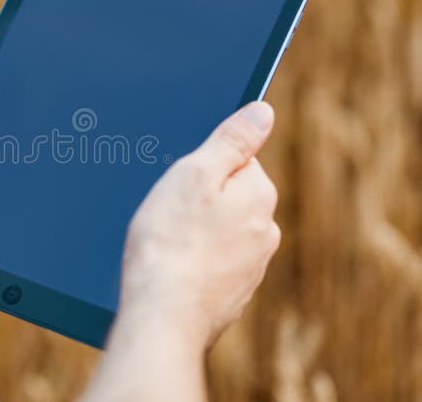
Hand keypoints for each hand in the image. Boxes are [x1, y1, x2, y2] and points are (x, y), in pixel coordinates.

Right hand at [120, 100, 279, 347]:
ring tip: (165, 243)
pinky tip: (171, 268)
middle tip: (166, 213)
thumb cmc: (170, 242)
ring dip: (196, 233)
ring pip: (220, 233)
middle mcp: (265, 231)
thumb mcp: (194, 174)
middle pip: (229, 197)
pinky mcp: (232, 294)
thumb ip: (232, 140)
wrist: (163, 316)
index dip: (201, 165)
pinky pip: (212, 264)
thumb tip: (263, 112)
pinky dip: (194, 263)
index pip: (237, 159)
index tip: (178, 181)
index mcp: (258, 194)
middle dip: (199, 200)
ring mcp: (251, 267)